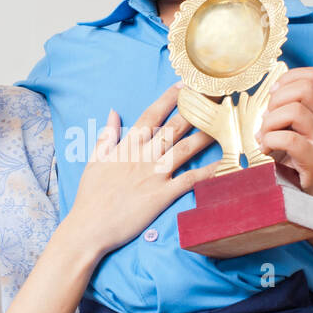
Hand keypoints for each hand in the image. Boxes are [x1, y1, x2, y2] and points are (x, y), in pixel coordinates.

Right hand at [67, 83, 218, 256]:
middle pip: (174, 127)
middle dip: (195, 109)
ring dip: (206, 135)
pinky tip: (223, 165)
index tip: (184, 85)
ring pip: (185, 149)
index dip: (169, 98)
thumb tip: (112, 113)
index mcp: (126, 146)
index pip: (151, 115)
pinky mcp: (162, 195)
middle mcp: (143, 156)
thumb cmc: (90, 196)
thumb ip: (106, 136)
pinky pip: (189, 180)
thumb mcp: (94, 161)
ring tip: (224, 124)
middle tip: (214, 96)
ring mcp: (154, 175)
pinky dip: (207, 172)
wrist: (89, 227)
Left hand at [254, 67, 312, 193]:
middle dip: (276, 100)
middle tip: (266, 120)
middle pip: (304, 89)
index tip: (272, 95)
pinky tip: (265, 150)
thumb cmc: (284, 154)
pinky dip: (270, 141)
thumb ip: (281, 106)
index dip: (289, 78)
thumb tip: (270, 88)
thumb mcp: (283, 125)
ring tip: (264, 137)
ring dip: (270, 122)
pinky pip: (290, 139)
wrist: (296, 189)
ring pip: (296, 111)